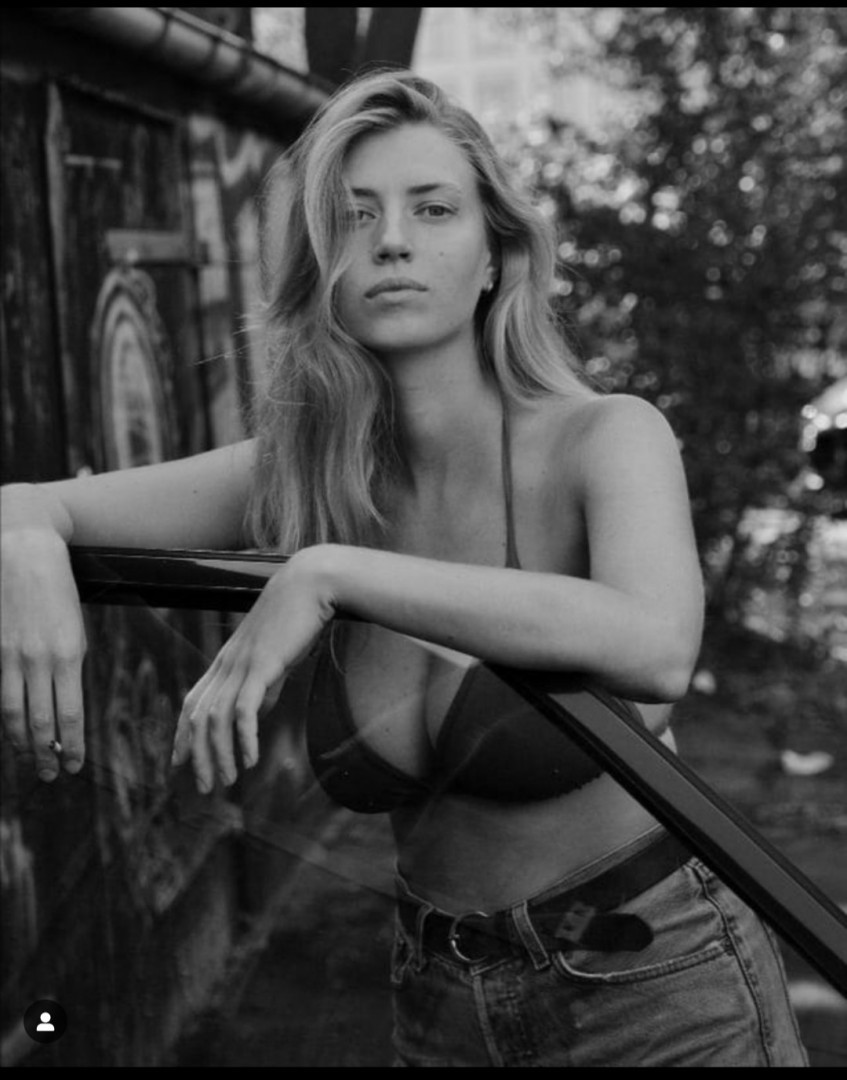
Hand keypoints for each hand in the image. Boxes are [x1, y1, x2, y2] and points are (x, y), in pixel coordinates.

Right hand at [1, 528, 86, 779]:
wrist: (23, 549)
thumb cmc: (57, 586)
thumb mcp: (75, 625)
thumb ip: (70, 663)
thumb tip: (64, 699)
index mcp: (69, 653)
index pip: (69, 714)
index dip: (70, 744)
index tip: (73, 764)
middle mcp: (39, 659)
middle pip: (39, 721)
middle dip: (45, 753)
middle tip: (51, 775)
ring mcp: (11, 655)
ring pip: (12, 713)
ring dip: (21, 744)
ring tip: (30, 763)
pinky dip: (4, 718)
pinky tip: (9, 733)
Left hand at [171, 548, 335, 792]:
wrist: (311, 585)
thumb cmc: (297, 618)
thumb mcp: (275, 659)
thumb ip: (262, 687)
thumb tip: (254, 716)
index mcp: (225, 661)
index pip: (191, 703)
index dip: (181, 735)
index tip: (178, 763)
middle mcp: (225, 664)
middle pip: (196, 718)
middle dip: (196, 756)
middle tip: (203, 787)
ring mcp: (241, 665)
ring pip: (214, 719)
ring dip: (219, 754)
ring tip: (228, 780)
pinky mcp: (262, 665)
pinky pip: (244, 709)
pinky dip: (244, 738)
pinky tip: (250, 759)